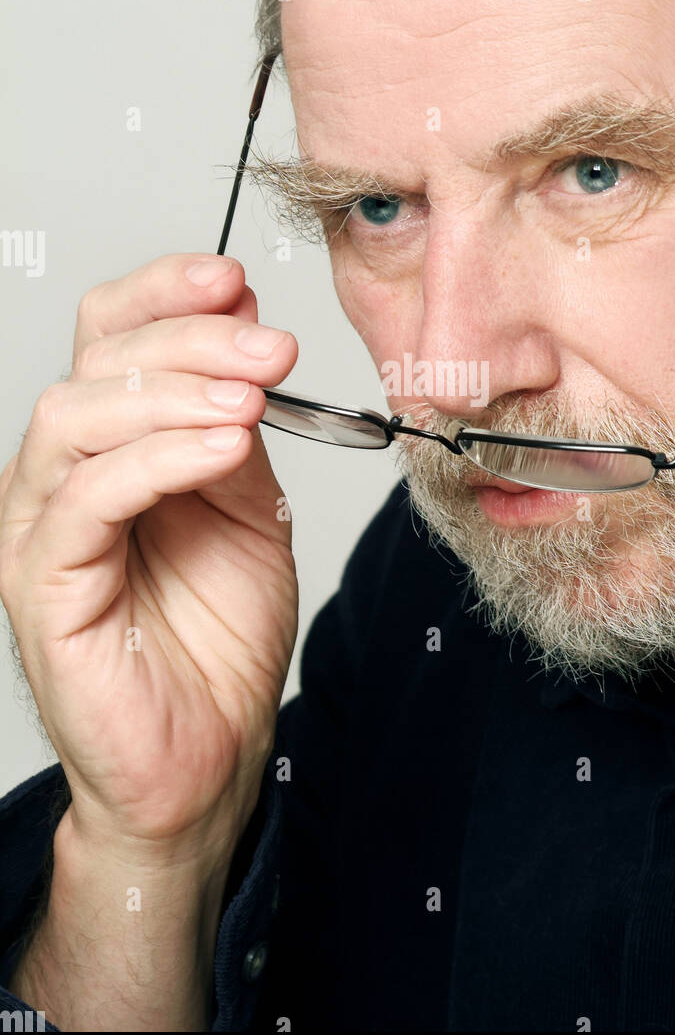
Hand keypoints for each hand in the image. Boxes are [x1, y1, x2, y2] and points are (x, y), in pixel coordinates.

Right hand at [0, 253, 298, 859]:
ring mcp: (43, 529)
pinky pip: (86, 500)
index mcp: (112, 446)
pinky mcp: (42, 586)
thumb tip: (247, 335)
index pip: (110, 336)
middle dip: (191, 338)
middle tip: (272, 345)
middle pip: (96, 363)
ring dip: (174, 392)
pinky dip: (158, 459)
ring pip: (76, 417)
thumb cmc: (218, 640)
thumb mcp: (249, 509)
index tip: (235, 279)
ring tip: (253, 398)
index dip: (164, 294)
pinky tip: (224, 448)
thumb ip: (235, 428)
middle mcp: (64, 476)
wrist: (209, 755)